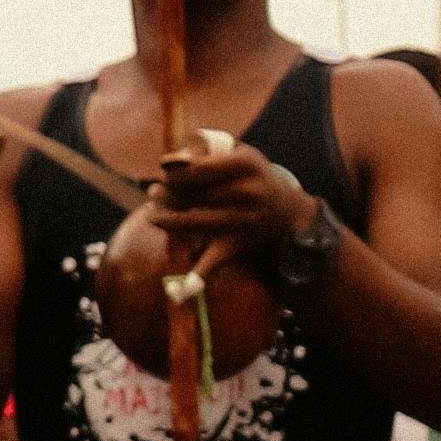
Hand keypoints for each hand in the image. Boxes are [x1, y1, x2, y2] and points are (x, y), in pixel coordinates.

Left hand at [151, 134, 313, 261]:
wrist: (288, 211)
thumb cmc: (253, 175)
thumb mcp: (237, 152)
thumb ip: (204, 151)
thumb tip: (169, 163)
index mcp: (245, 164)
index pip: (199, 169)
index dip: (175, 172)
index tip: (163, 173)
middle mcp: (248, 192)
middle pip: (194, 195)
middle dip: (167, 194)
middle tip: (153, 193)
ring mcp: (244, 221)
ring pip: (195, 222)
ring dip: (168, 220)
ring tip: (152, 215)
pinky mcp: (240, 243)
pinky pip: (217, 259)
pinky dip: (200, 275)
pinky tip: (180, 290)